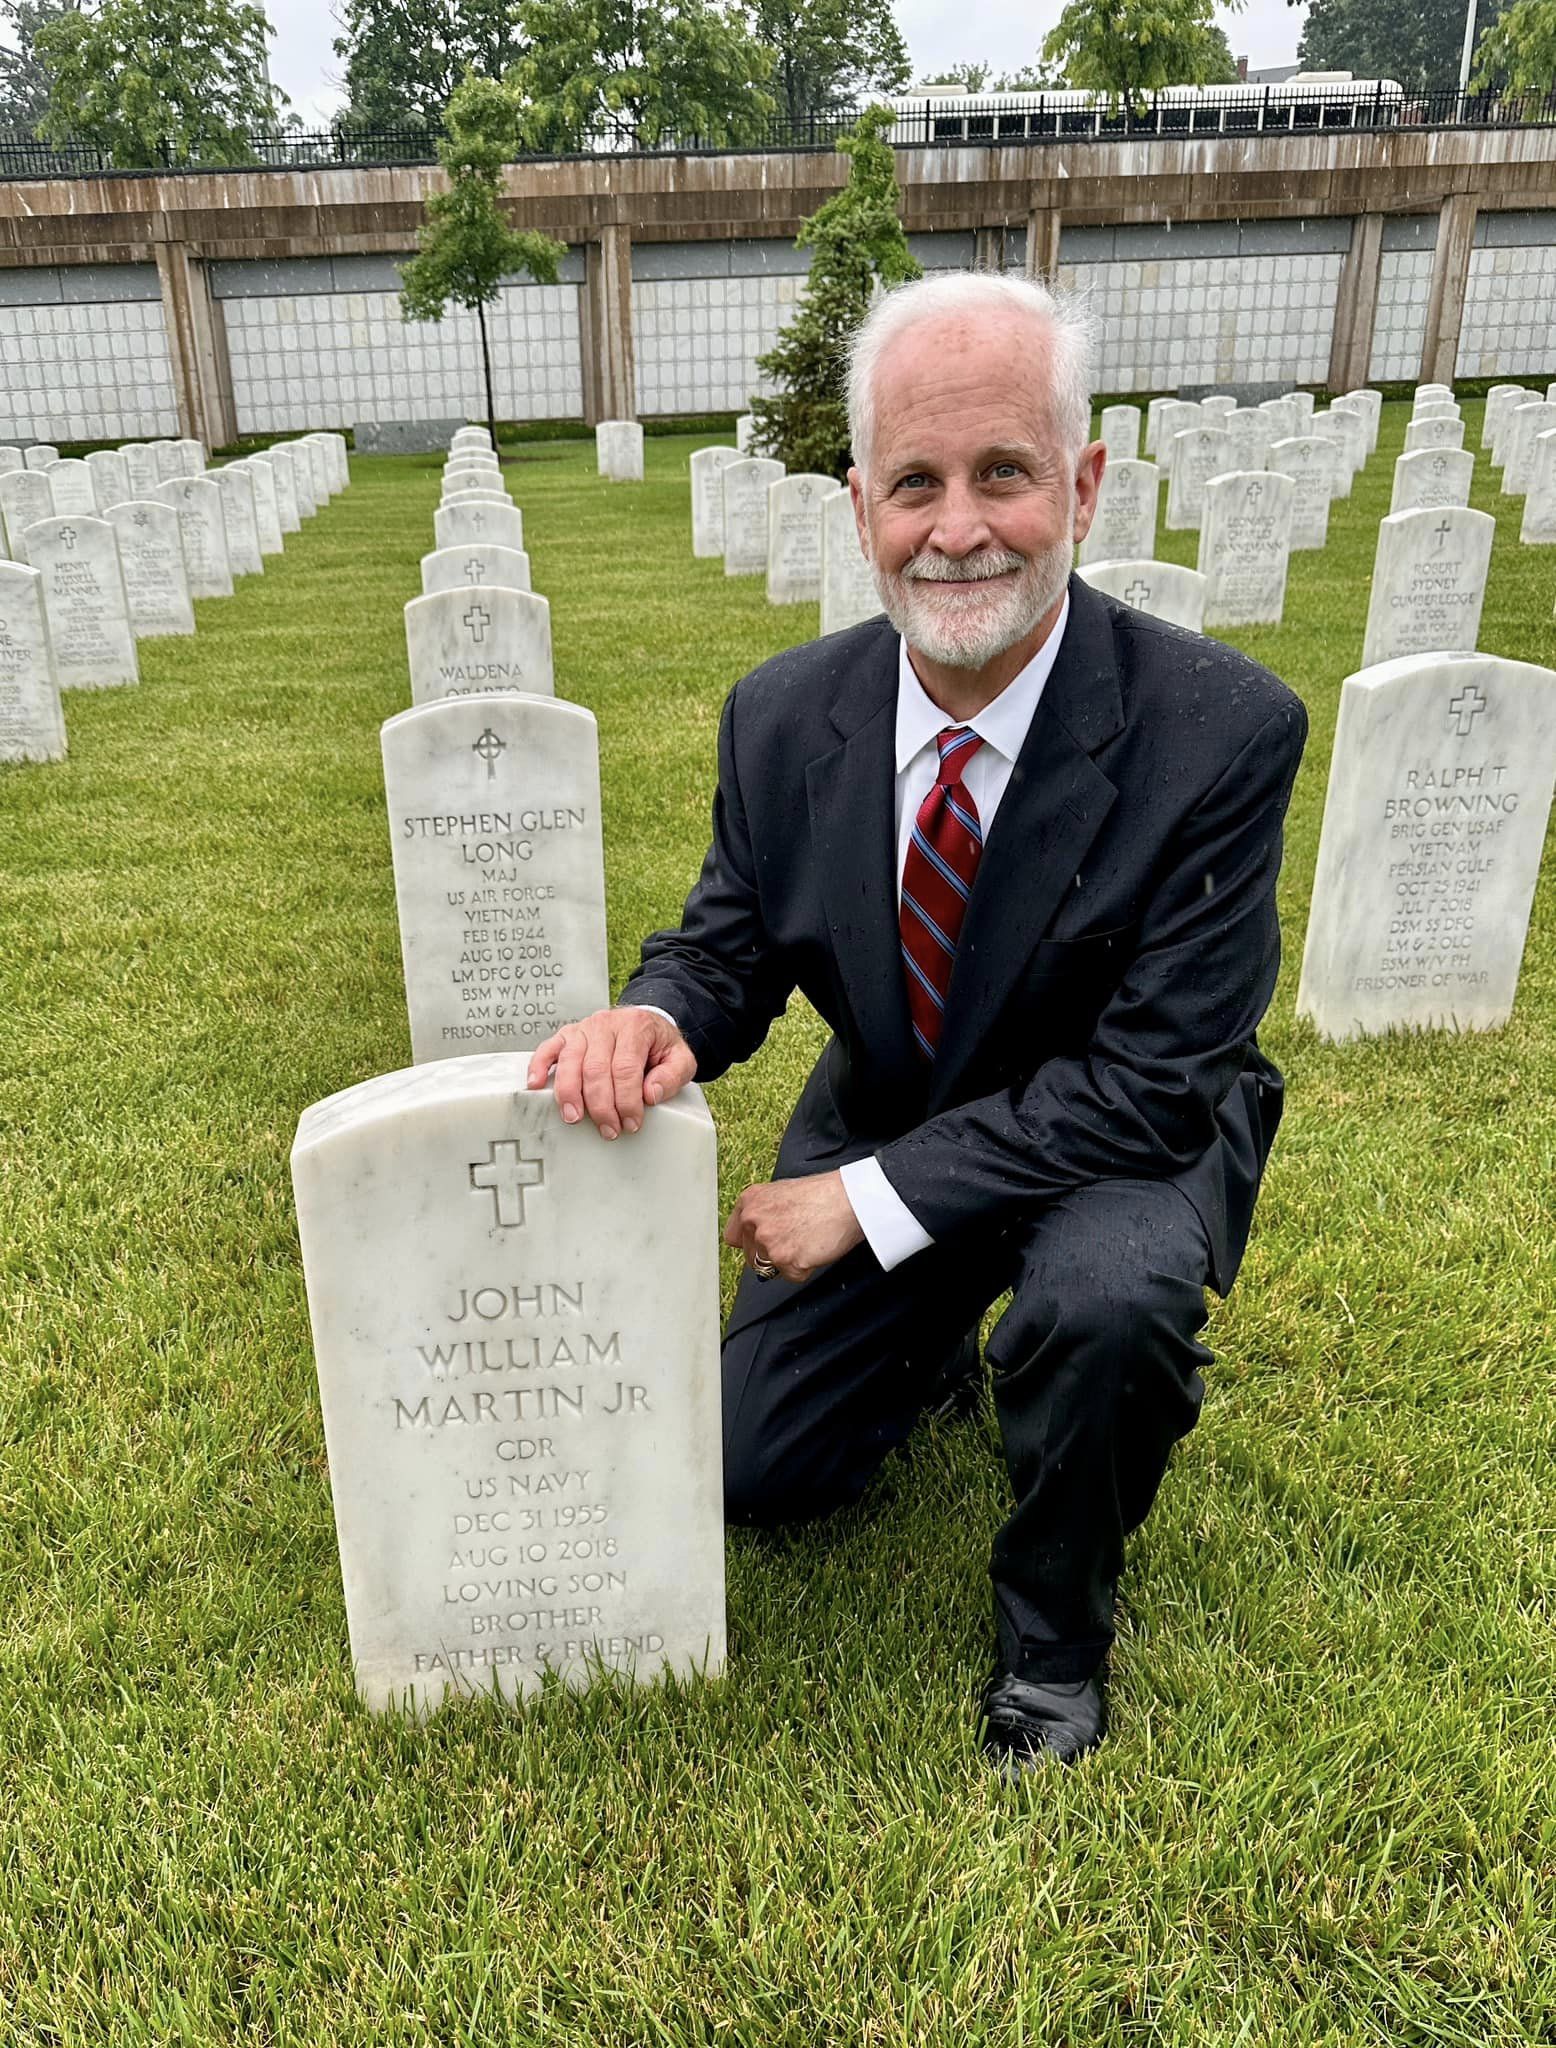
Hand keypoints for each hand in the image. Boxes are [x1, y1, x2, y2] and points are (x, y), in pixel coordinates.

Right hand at [526, 1008, 696, 1138]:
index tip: (631, 1123)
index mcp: (635, 1028)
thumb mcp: (680, 1058)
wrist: (646, 1021)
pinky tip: (535, 1085)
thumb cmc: (659, 1045)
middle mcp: (605, 1025)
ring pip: (570, 1061)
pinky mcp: (567, 1035)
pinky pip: (548, 1049)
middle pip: (596, 1068)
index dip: (626, 1100)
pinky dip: (538, 1066)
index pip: (625, 1068)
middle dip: (601, 1105)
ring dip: (570, 1093)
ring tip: (574, 1118)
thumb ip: (672, 1076)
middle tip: (609, 1129)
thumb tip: (650, 1094)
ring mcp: (583, 1029)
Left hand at [723, 1172, 863, 1284]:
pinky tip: (814, 1249)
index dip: (750, 1243)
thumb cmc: (824, 1194)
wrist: (849, 1200)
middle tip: (795, 1240)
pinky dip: (804, 1269)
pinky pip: (791, 1276)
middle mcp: (753, 1220)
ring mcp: (768, 1241)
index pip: (734, 1236)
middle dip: (771, 1255)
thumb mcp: (782, 1192)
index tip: (760, 1246)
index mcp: (750, 1201)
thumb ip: (763, 1211)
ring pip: (769, 1268)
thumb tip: (758, 1232)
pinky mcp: (785, 1260)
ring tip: (806, 1241)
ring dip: (787, 1262)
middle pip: (751, 1257)